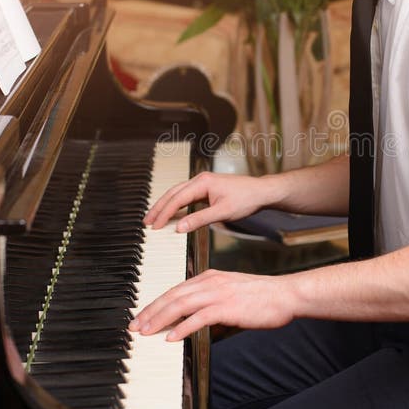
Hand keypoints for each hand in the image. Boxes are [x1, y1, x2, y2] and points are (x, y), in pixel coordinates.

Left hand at [129, 268, 295, 339]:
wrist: (285, 295)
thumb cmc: (262, 297)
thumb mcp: (231, 295)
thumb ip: (211, 306)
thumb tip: (195, 325)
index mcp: (209, 277)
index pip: (175, 290)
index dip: (155, 303)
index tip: (141, 316)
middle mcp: (210, 282)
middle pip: (172, 295)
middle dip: (150, 311)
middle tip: (135, 325)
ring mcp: (218, 293)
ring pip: (180, 304)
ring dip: (160, 318)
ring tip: (146, 331)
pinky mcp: (227, 306)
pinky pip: (199, 318)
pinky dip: (182, 327)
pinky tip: (172, 337)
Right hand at [144, 170, 270, 231]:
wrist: (261, 192)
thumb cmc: (246, 199)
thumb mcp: (223, 212)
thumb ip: (199, 220)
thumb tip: (179, 228)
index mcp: (202, 182)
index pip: (177, 199)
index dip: (164, 213)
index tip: (155, 226)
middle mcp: (200, 180)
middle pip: (172, 193)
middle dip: (158, 208)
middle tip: (147, 222)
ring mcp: (203, 184)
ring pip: (177, 194)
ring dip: (165, 206)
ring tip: (154, 218)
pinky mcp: (206, 189)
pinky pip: (186, 197)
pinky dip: (176, 205)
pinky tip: (172, 215)